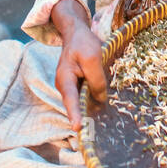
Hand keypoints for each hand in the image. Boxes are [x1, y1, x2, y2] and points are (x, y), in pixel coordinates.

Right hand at [52, 0, 108, 130]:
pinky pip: (85, 96)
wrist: (76, 33)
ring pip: (81, 101)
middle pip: (75, 104)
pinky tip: (101, 109)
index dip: (75, 114)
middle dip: (82, 117)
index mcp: (65, 78)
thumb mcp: (92, 58)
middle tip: (91, 134)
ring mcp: (71, 86)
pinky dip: (92, 102)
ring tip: (97, 126)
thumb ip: (96, 79)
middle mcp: (65, 85)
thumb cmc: (83, 43)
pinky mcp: (78, 85)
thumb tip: (100, 99)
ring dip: (89, 111)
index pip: (71, 99)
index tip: (78, 128)